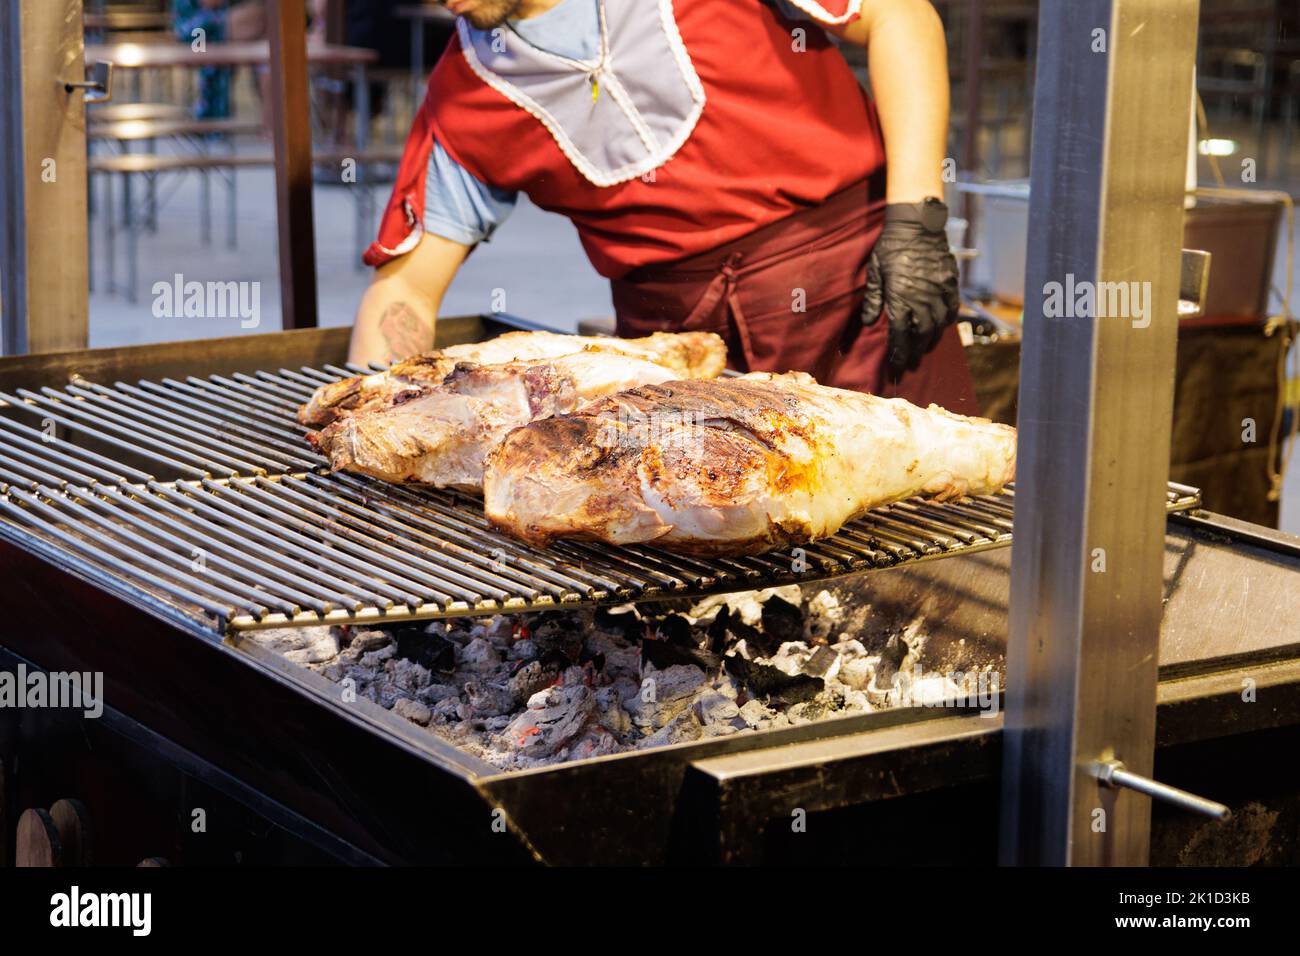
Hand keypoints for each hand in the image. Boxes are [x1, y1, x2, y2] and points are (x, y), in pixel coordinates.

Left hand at [862, 199, 960, 373]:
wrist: (918, 224)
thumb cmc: (891, 246)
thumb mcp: (875, 272)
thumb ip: (873, 299)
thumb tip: (867, 322)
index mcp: (901, 298)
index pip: (900, 335)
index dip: (899, 354)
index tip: (896, 366)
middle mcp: (922, 299)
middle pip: (921, 335)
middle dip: (915, 353)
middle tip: (910, 364)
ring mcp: (939, 291)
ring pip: (938, 326)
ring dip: (931, 340)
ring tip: (924, 349)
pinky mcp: (951, 283)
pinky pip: (952, 309)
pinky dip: (947, 322)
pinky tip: (941, 327)